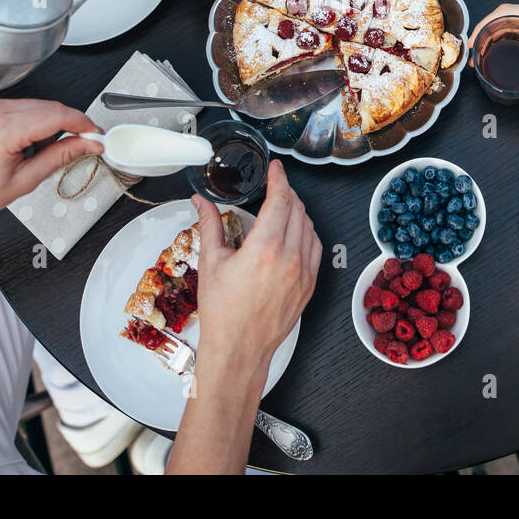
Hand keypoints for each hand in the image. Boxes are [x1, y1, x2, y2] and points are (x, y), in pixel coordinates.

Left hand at [0, 96, 100, 220]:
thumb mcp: (21, 182)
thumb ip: (59, 157)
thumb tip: (86, 144)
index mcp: (3, 129)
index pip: (58, 114)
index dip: (84, 124)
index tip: (96, 135)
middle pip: (49, 107)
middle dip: (68, 125)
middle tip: (80, 145)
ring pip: (35, 105)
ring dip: (47, 124)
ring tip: (40, 152)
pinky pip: (17, 106)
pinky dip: (29, 122)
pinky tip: (23, 143)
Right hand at [190, 160, 320, 368]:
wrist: (239, 349)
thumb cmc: (223, 313)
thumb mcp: (211, 263)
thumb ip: (210, 225)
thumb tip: (202, 203)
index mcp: (264, 248)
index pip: (280, 199)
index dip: (279, 178)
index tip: (276, 169)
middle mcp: (290, 258)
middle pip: (297, 209)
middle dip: (286, 192)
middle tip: (274, 186)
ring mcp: (304, 272)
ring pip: (310, 227)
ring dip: (298, 211)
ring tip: (282, 208)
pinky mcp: (310, 285)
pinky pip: (316, 248)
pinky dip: (307, 233)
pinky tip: (294, 233)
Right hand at [467, 0, 518, 107]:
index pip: (505, 13)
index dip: (484, 25)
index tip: (473, 42)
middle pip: (507, 12)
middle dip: (488, 29)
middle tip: (478, 51)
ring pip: (518, 13)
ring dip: (502, 27)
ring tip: (492, 47)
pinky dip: (517, 26)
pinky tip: (518, 41)